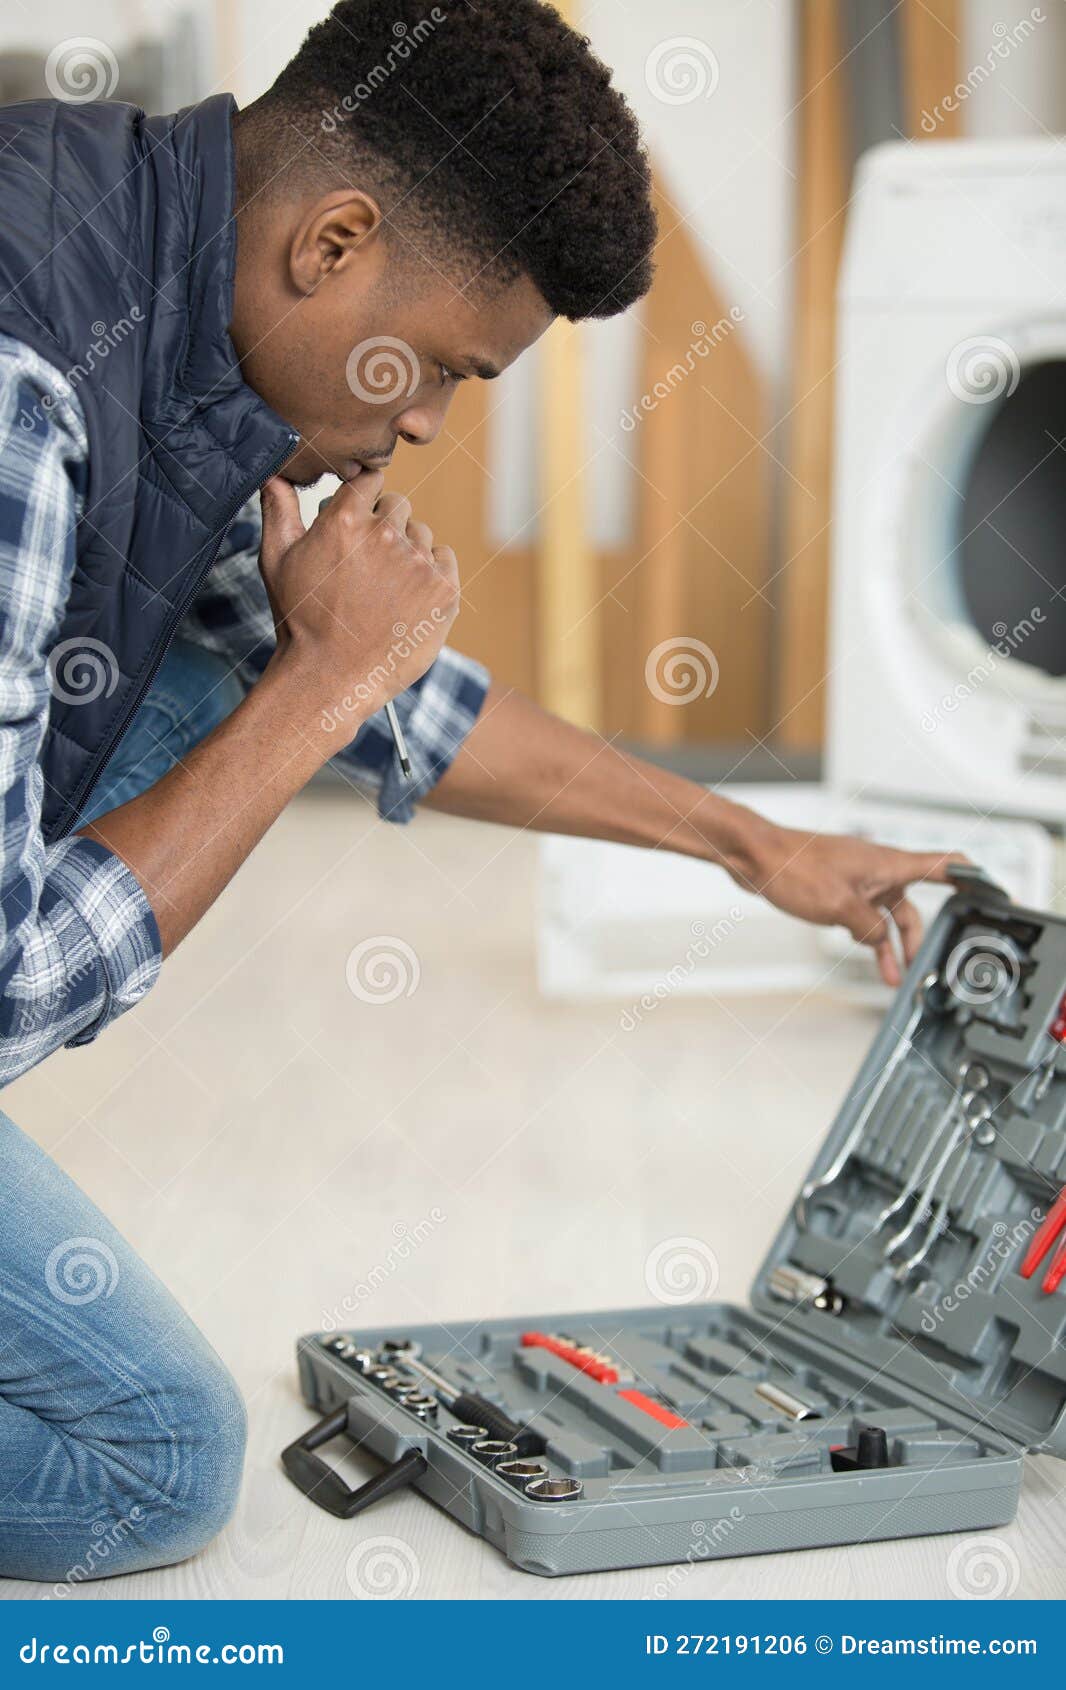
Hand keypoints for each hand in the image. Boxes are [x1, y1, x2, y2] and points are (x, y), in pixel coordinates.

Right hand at [257, 474, 458, 729]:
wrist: (331, 679)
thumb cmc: (299, 620)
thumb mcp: (276, 561)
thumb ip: (279, 509)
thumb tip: (275, 474)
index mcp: (346, 518)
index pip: (370, 479)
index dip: (363, 500)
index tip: (357, 523)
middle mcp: (387, 534)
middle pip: (398, 506)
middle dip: (383, 527)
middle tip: (365, 568)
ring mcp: (419, 562)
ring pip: (421, 535)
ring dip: (407, 551)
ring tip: (383, 589)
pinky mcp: (444, 589)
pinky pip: (443, 560)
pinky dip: (430, 573)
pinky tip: (406, 599)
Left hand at [739, 826, 967, 986]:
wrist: (754, 854)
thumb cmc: (792, 867)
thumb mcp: (838, 907)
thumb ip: (868, 928)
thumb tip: (879, 941)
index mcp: (888, 864)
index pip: (945, 865)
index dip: (973, 879)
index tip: (992, 895)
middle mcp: (877, 869)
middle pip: (912, 905)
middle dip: (917, 937)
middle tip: (917, 966)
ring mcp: (857, 877)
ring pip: (885, 914)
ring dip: (888, 943)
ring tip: (889, 974)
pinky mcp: (837, 885)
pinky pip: (862, 913)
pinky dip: (866, 933)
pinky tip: (862, 950)